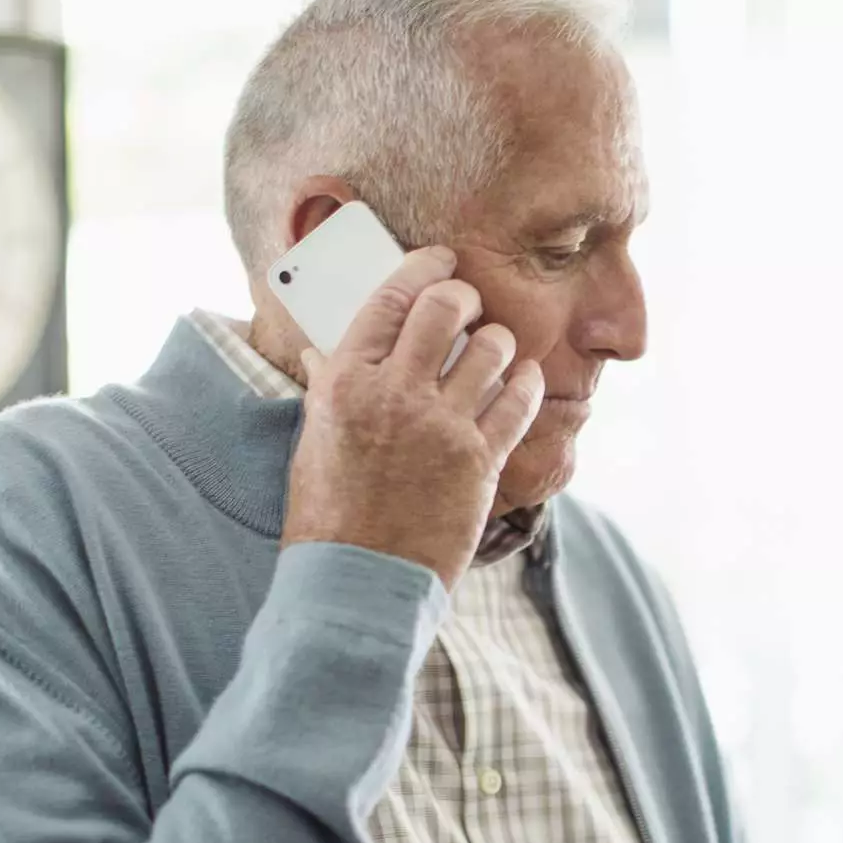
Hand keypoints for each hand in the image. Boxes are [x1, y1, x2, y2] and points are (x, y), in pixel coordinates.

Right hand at [280, 246, 544, 589]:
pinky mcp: (481, 460)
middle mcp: (395, 395)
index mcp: (345, 382)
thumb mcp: (314, 440)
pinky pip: (520, 398)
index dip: (421, 268)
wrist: (359, 581)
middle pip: (445, 307)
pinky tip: (524, 380)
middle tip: (467, 304)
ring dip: (497, 340)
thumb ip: (328, 389)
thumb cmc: (329, 514)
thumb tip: (323, 354)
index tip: (438, 261)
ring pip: (492, 347)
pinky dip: (527, 382)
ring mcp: (443, 427)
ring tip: (492, 350)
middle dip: (463, 295)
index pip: (389, 298)